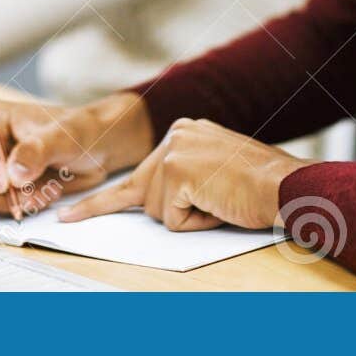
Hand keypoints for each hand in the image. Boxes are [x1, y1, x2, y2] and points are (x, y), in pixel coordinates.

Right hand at [0, 93, 153, 217]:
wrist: (95, 151)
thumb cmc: (79, 132)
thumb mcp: (64, 136)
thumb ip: (38, 150)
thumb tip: (12, 175)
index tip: (5, 184)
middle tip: (25, 197)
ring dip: (8, 203)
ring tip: (43, 192)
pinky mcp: (0, 190)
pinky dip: (17, 209)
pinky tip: (42, 196)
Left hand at [58, 118, 312, 231]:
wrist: (286, 185)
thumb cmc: (259, 187)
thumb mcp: (215, 172)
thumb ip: (185, 178)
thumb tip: (157, 205)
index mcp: (182, 133)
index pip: (136, 173)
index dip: (102, 203)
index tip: (70, 216)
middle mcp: (174, 135)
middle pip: (144, 195)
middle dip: (171, 212)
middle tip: (215, 201)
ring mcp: (173, 152)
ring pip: (157, 211)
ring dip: (191, 217)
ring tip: (222, 200)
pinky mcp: (177, 172)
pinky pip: (171, 220)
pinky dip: (197, 223)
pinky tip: (220, 203)